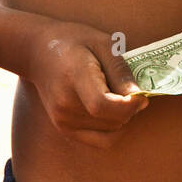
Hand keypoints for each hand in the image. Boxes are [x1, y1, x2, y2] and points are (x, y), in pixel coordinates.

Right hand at [24, 22, 147, 147]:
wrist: (39, 52)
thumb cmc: (75, 42)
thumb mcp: (103, 44)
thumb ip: (121, 72)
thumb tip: (140, 98)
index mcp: (73, 78)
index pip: (102, 105)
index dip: (128, 105)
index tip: (143, 96)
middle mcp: (65, 105)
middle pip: (111, 120)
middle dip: (130, 109)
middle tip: (130, 89)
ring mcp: (62, 120)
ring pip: (110, 132)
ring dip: (123, 118)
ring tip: (118, 96)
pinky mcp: (65, 129)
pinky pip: (101, 140)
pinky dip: (113, 128)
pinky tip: (112, 110)